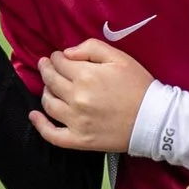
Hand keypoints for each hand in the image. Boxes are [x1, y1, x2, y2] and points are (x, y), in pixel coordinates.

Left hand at [35, 40, 155, 152]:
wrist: (155, 120)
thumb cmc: (139, 86)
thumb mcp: (120, 58)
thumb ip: (91, 48)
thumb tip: (67, 53)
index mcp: (86, 75)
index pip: (59, 62)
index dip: (57, 57)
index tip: (59, 58)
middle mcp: (76, 97)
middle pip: (50, 80)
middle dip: (47, 70)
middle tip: (47, 66)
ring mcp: (76, 121)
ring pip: (48, 103)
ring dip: (45, 92)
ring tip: (50, 87)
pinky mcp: (79, 140)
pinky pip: (52, 135)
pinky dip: (40, 125)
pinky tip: (34, 116)